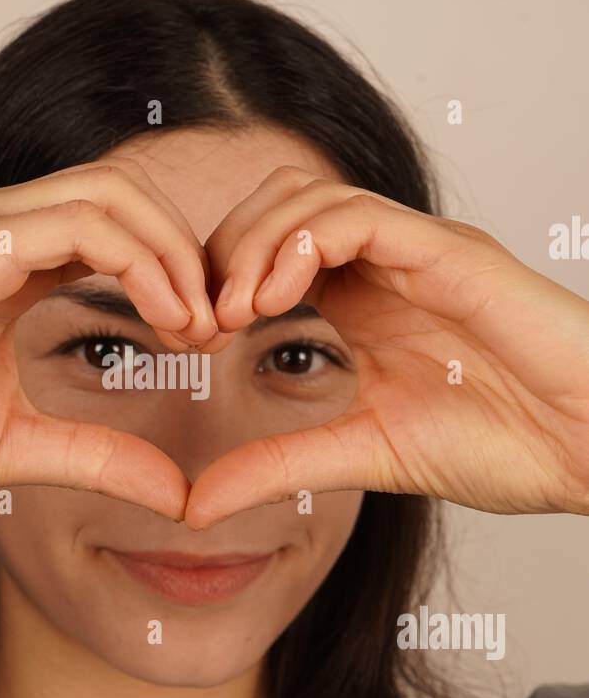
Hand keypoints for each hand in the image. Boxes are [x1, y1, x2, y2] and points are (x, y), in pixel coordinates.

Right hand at [0, 159, 218, 516]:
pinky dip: (142, 261)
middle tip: (219, 325)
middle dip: (187, 253)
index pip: (117, 234)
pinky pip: (84, 221)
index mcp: (7, 263)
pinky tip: (165, 317)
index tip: (204, 340)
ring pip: (114, 193)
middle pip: (127, 197)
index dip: (173, 275)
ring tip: (197, 323)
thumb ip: (94, 457)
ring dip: (174, 253)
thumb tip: (174, 493)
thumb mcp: (12, 444)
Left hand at [185, 168, 588, 527]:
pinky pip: (359, 217)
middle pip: (276, 204)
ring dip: (251, 244)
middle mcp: (387, 262)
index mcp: (366, 299)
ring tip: (230, 310)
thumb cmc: (506, 445)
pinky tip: (273, 298)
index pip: (267, 249)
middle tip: (199, 318)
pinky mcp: (449, 253)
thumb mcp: (363, 454)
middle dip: (221, 251)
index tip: (191, 337)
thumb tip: (196, 500)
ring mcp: (418, 251)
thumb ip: (280, 465)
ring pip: (308, 196)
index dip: (218, 279)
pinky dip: (301, 243)